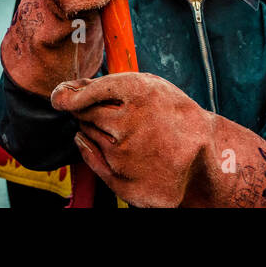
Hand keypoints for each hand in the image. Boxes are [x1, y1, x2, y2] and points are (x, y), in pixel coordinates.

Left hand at [51, 73, 265, 207]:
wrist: (204, 158)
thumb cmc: (173, 116)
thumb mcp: (150, 88)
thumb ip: (109, 86)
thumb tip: (66, 91)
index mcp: (139, 92)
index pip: (89, 90)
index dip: (71, 93)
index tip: (61, 96)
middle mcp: (128, 123)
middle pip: (86, 112)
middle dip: (86, 109)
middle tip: (109, 112)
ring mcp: (124, 155)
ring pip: (88, 133)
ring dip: (96, 129)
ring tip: (125, 130)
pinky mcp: (122, 180)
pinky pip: (90, 158)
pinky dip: (91, 147)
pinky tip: (111, 144)